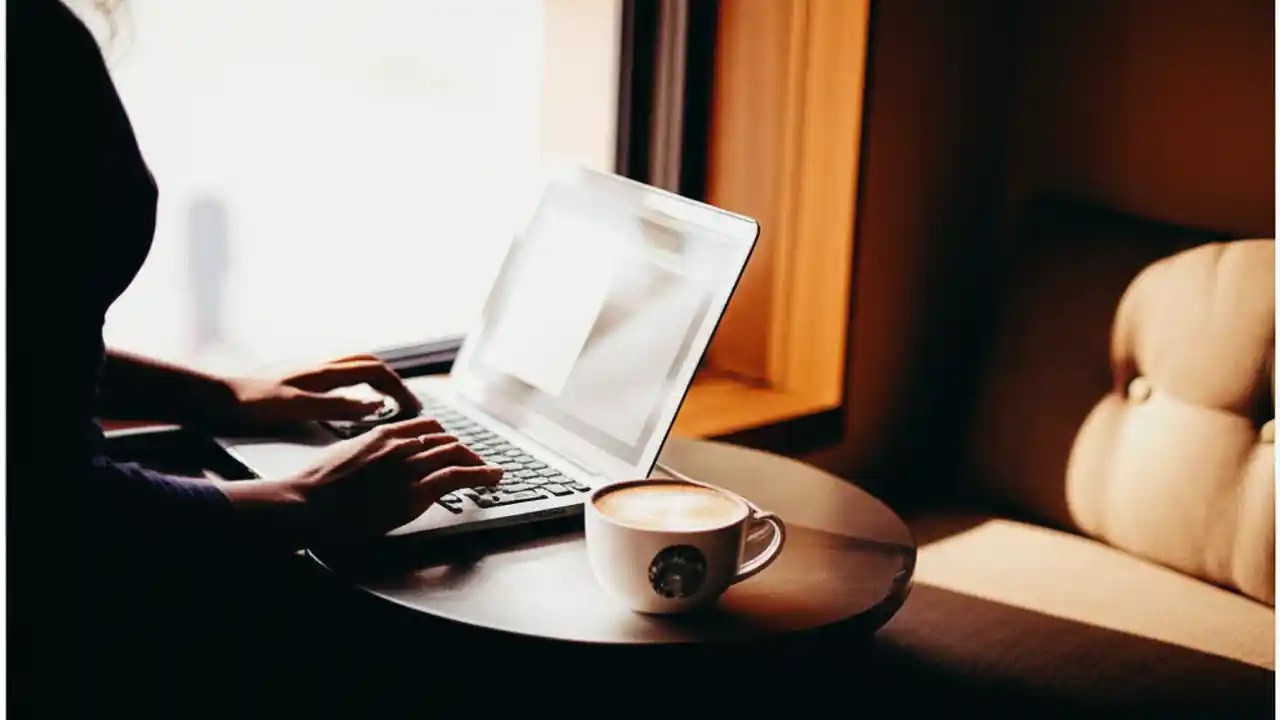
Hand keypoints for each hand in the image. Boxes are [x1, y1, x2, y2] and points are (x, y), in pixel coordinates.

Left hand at [221, 354, 422, 430]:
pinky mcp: (303, 378)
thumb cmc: (254, 404)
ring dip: (379, 379)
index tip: (412, 409)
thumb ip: (339, 407)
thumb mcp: (299, 409)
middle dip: (395, 382)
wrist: (219, 398)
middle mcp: (322, 365)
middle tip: (408, 404)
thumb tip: (376, 406)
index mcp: (325, 372)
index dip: (400, 389)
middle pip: (371, 363)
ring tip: (389, 401)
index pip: (377, 372)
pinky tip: (354, 401)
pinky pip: (343, 374)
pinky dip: (361, 384)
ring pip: (357, 366)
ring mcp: (312, 370)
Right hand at [222, 417, 502, 545]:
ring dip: (478, 462)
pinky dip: (482, 474)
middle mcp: (400, 444)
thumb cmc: (313, 488)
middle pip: (445, 439)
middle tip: (476, 461)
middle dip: (464, 450)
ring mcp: (409, 466)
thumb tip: (372, 464)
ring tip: (492, 471)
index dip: (444, 436)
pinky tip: (494, 478)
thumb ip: (365, 455)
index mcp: (381, 434)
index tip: (452, 444)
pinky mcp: (415, 490)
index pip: (425, 426)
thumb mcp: (342, 458)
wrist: (304, 503)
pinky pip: (458, 475)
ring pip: (456, 453)